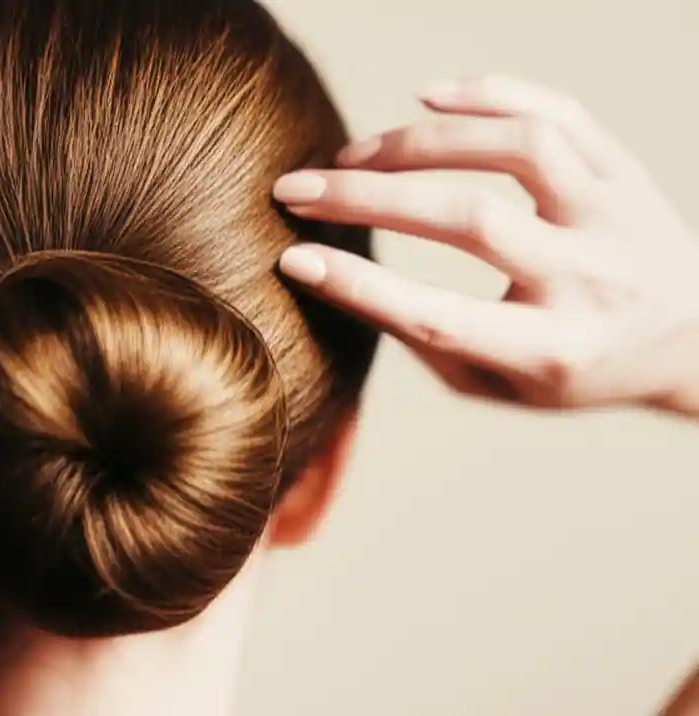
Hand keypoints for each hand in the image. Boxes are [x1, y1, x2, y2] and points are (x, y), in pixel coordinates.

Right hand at [273, 75, 698, 415]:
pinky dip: (490, 93)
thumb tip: (341, 279)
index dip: (358, 287)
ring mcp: (614, 216)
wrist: (694, 337)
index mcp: (552, 350)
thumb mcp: (501, 386)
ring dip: (422, 141)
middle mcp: (589, 279)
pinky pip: (560, 112)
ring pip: (519, 149)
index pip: (439, 316)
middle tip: (297, 189)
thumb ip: (430, 340)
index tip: (293, 259)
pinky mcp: (626, 170)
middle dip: (367, 198)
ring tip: (355, 152)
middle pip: (469, 220)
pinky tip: (429, 97)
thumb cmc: (575, 369)